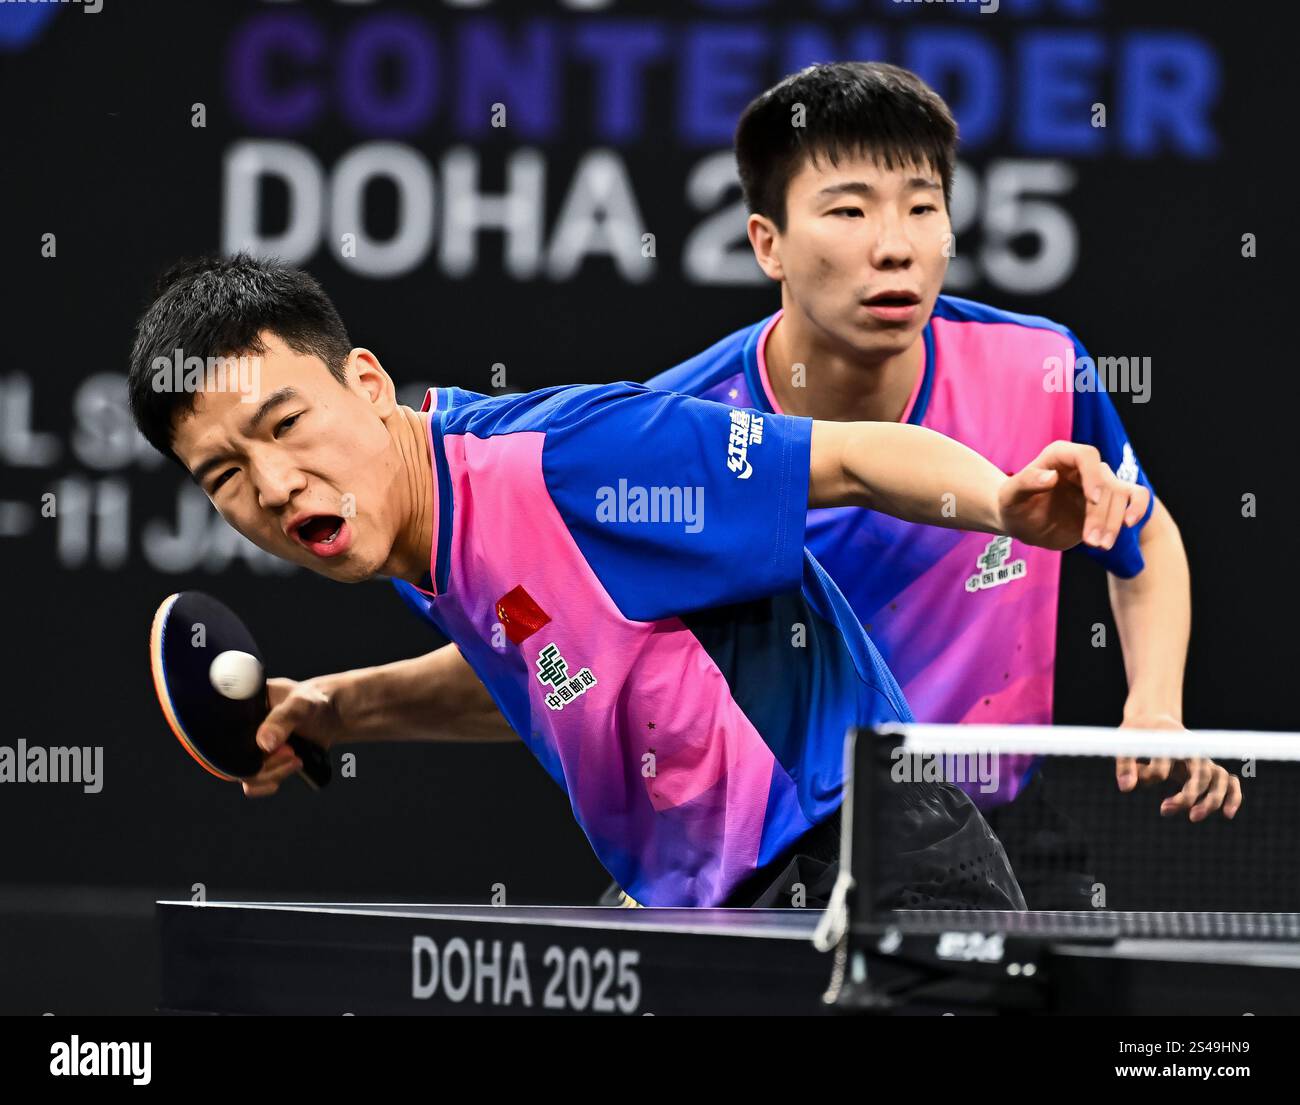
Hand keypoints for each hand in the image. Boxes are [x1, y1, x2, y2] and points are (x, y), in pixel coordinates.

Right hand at [241, 676, 344, 798]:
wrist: (334, 714)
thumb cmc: (316, 699)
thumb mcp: (302, 703)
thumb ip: (285, 718)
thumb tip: (264, 744)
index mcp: (243, 705)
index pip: (223, 729)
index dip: (236, 744)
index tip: (266, 747)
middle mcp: (243, 727)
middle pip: (233, 756)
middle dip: (261, 763)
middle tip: (290, 753)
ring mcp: (252, 745)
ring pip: (245, 771)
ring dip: (269, 773)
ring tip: (296, 761)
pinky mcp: (264, 759)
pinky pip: (254, 779)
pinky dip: (265, 783)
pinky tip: (278, 780)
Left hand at [998, 442, 1149, 551]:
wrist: (1022, 523)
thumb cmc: (1013, 505)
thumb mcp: (1011, 496)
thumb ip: (1026, 483)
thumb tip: (1051, 477)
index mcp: (1060, 455)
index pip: (1087, 455)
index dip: (1093, 476)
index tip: (1092, 500)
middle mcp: (1083, 466)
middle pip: (1106, 482)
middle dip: (1101, 514)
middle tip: (1091, 542)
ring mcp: (1097, 483)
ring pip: (1120, 495)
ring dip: (1113, 523)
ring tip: (1098, 545)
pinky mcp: (1107, 502)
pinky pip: (1135, 496)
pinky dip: (1138, 507)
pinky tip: (1129, 524)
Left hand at [1116, 714, 1242, 821]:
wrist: (1151, 721)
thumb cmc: (1136, 734)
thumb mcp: (1124, 744)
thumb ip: (1125, 765)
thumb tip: (1126, 788)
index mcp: (1170, 739)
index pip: (1167, 759)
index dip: (1152, 773)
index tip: (1136, 781)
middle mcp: (1192, 749)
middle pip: (1201, 774)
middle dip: (1186, 796)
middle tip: (1163, 809)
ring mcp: (1202, 759)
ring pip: (1220, 779)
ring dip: (1210, 800)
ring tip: (1192, 817)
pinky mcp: (1208, 768)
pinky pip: (1230, 781)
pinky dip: (1233, 796)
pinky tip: (1227, 814)